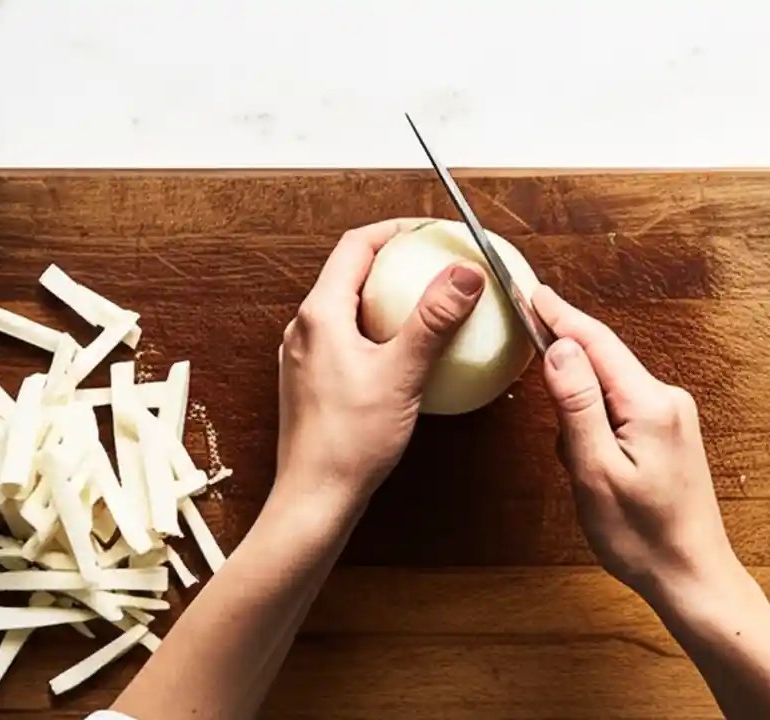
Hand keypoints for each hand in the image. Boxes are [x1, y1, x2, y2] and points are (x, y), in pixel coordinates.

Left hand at [276, 220, 485, 512]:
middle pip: (350, 272)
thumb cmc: (350, 443)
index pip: (356, 245)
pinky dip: (380, 331)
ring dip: (387, 297)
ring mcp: (305, 356)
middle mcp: (305, 329)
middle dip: (395, 260)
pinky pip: (348, 339)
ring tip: (427, 303)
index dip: (396, 229)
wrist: (315, 499)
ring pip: (349, 307)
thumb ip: (434, 320)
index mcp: (320, 314)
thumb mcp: (402, 374)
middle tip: (434, 261)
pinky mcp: (314, 382)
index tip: (430, 230)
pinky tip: (409, 354)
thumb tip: (465, 274)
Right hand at [533, 286, 742, 603]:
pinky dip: (595, 424)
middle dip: (564, 362)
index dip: (559, 315)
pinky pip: (621, 409)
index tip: (530, 291)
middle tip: (530, 350)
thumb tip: (560, 348)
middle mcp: (667, 399)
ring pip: (609, 388)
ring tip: (572, 458)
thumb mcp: (595, 470)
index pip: (596, 342)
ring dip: (579, 409)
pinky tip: (589, 461)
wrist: (691, 575)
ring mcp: (671, 416)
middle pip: (603, 360)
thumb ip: (577, 405)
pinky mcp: (669, 433)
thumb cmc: (642, 535)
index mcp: (650, 403)